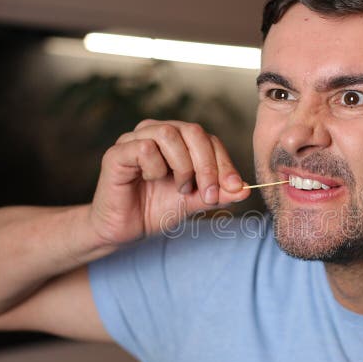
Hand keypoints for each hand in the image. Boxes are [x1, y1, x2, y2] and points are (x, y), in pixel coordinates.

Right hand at [89, 119, 249, 244]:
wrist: (125, 230)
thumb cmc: (156, 210)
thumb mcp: (195, 202)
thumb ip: (218, 193)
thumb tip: (245, 189)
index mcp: (178, 140)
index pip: (209, 140)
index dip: (225, 163)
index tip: (235, 188)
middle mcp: (156, 133)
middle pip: (193, 131)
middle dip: (208, 165)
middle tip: (209, 194)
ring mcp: (135, 139)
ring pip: (169, 134)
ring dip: (182, 166)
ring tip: (179, 188)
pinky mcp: (117, 153)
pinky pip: (144, 148)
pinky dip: (155, 168)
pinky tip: (151, 181)